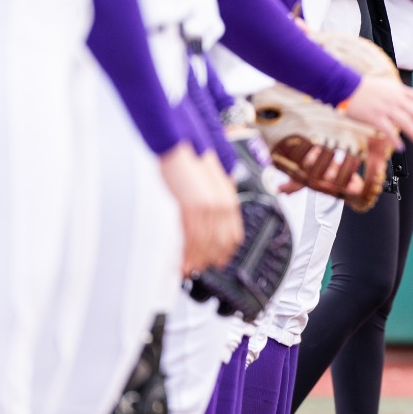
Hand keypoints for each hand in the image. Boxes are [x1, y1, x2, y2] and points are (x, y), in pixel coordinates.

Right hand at [159, 146, 242, 275]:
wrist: (179, 142)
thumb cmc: (190, 159)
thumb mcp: (210, 180)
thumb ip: (214, 198)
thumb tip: (208, 217)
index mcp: (228, 199)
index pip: (233, 234)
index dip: (224, 251)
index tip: (216, 262)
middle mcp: (222, 204)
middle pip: (220, 242)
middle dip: (208, 259)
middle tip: (197, 269)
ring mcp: (208, 206)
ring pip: (205, 243)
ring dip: (195, 259)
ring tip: (187, 270)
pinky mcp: (191, 205)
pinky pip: (191, 236)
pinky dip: (186, 251)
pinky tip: (181, 260)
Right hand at [341, 75, 412, 148]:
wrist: (345, 85)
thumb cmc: (363, 87)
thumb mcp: (385, 86)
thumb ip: (398, 94)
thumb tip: (408, 103)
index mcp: (399, 91)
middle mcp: (395, 99)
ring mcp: (385, 108)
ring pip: (406, 123)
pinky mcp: (374, 117)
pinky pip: (388, 131)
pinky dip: (396, 140)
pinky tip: (401, 148)